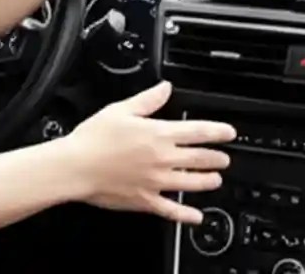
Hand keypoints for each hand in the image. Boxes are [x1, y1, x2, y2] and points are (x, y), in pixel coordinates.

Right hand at [58, 80, 235, 223]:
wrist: (74, 167)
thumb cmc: (93, 139)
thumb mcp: (120, 110)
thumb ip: (147, 100)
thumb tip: (165, 88)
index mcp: (158, 134)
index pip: (198, 132)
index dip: (218, 132)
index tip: (229, 133)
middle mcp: (162, 159)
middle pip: (200, 159)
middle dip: (216, 158)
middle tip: (224, 158)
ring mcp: (156, 182)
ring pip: (191, 183)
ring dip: (208, 181)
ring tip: (215, 180)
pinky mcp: (145, 200)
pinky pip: (171, 210)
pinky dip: (186, 214)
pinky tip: (196, 216)